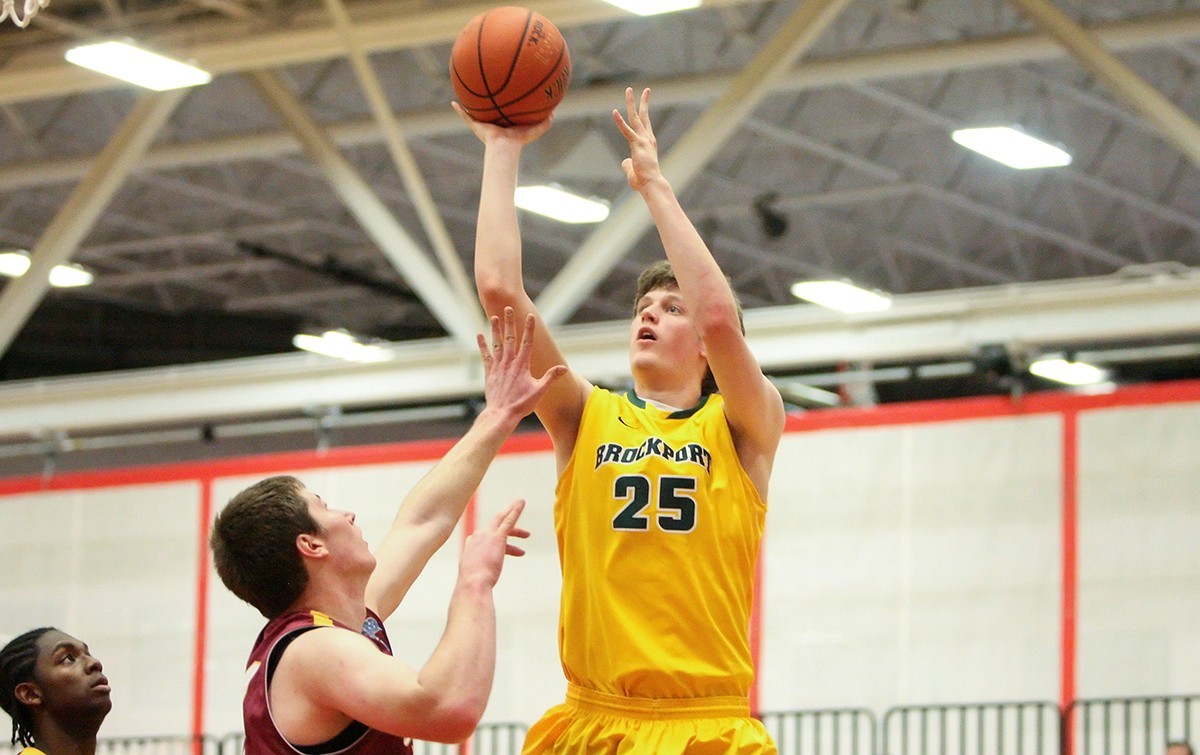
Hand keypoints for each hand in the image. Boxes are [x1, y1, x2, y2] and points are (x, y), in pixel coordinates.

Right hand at [452, 101, 552, 145]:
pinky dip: (459, 111)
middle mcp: (493, 123)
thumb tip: (553, 113)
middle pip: (488, 110)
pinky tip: (453, 102)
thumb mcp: (534, 130)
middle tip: (484, 88)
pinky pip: (465, 116)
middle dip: (486, 102)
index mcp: (505, 123)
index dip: (503, 104)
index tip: (503, 94)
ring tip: (465, 92)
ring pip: (475, 112)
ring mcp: (483, 124)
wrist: (504, 146)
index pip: (503, 111)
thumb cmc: (518, 141)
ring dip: (470, 104)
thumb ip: (544, 123)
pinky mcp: (475, 126)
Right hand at [459, 498, 528, 586]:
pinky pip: (509, 520)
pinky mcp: (498, 537)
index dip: (496, 543)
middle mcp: (478, 537)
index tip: (504, 550)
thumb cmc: (473, 585)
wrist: (473, 584)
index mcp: (471, 545)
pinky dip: (515, 510)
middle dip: (505, 522)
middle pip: (494, 525)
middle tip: (518, 528)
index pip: (484, 538)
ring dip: (514, 517)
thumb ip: (476, 576)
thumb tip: (478, 587)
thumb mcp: (473, 577)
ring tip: (527, 534)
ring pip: (502, 520)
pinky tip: (521, 503)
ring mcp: (487, 536)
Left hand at [477, 307, 566, 424]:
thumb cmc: (521, 404)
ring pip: (496, 343)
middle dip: (509, 322)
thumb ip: (550, 377)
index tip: (530, 316)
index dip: (529, 328)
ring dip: (495, 329)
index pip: (527, 342)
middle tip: (508, 308)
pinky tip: (479, 335)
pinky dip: (482, 345)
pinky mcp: (490, 372)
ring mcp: (498, 366)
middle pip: (510, 338)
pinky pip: (486, 355)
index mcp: (522, 365)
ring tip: (495, 317)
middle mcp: (509, 362)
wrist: (501, 414)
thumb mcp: (539, 391)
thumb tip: (564, 368)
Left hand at [612, 87, 660, 191]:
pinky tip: (614, 112)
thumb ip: (628, 164)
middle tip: (646, 89)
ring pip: (635, 117)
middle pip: (644, 116)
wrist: (652, 184)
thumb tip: (624, 162)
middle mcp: (647, 138)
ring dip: (631, 102)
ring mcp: (643, 140)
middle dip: (644, 102)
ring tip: (628, 89)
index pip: (645, 125)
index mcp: (648, 143)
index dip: (644, 113)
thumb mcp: (633, 171)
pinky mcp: (637, 144)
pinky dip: (620, 121)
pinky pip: (626, 130)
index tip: (644, 104)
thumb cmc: (644, 181)